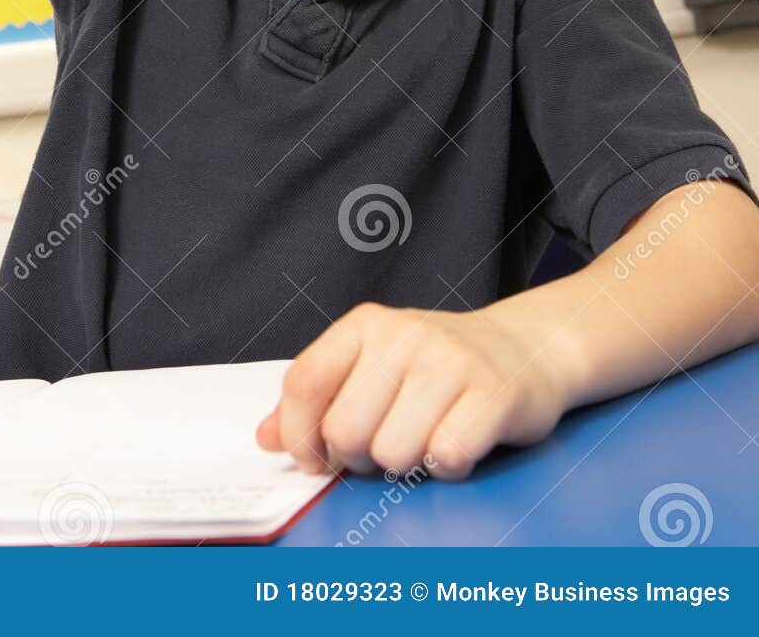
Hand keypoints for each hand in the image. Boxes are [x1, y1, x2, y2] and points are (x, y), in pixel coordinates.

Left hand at [255, 301, 567, 481]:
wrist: (526, 349)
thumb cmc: (437, 367)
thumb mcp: (372, 367)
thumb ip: (319, 400)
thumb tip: (265, 437)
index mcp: (365, 325)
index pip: (304, 382)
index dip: (299, 434)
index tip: (314, 458)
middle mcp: (404, 335)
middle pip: (345, 430)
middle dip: (359, 457)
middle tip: (385, 445)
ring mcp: (451, 361)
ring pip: (393, 453)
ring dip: (407, 465)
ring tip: (426, 439)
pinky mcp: (494, 394)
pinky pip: (445, 459)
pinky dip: (449, 468)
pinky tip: (460, 442)